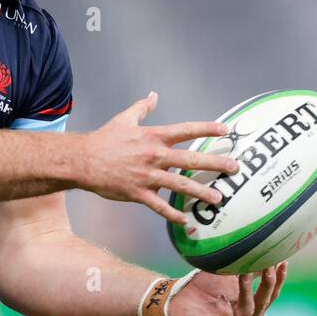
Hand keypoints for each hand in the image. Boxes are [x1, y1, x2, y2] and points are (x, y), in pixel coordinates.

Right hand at [80, 92, 240, 223]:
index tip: (226, 130)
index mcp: (153, 136)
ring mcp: (147, 175)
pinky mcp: (137, 192)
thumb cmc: (104, 140)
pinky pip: (159, 206)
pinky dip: (173, 214)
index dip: (207, 129)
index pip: (186, 130)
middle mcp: (154, 155)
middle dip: (215, 163)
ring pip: (180, 185)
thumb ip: (142, 108)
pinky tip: (186, 220)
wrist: (82, 160)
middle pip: (190, 159)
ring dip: (201, 192)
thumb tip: (153, 95)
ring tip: (218, 199)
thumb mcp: (124, 119)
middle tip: (234, 168)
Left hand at [164, 263, 286, 315]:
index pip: (271, 295)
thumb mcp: (230, 274)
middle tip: (268, 266)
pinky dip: (226, 313)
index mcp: (253, 308)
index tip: (283, 261)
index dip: (279, 279)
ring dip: (247, 293)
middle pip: (263, 304)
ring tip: (243, 275)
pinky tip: (221, 299)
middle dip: (267, 285)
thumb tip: (269, 248)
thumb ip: (249, 267)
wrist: (177, 297)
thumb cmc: (205, 286)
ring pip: (247, 313)